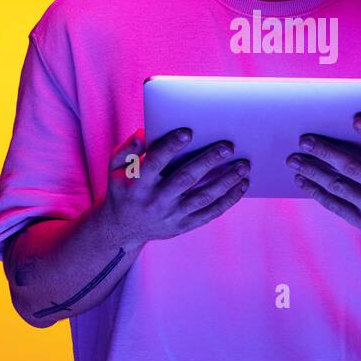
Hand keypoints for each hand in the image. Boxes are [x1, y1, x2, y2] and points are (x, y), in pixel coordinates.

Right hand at [100, 126, 250, 249]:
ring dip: (226, 180)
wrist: (122, 229)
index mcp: (138, 183)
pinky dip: (229, 199)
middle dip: (208, 161)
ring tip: (244, 165)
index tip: (188, 131)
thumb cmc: (124, 189)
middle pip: (186, 179)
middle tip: (228, 146)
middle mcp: (156, 200)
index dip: (171, 146)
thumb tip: (145, 132)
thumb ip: (128, 149)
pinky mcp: (184, 225)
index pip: (156, 162)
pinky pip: (211, 212)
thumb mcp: (116, 168)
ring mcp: (172, 215)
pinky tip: (242, 184)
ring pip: (204, 197)